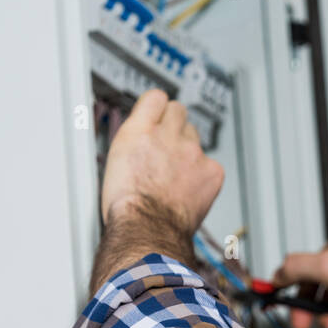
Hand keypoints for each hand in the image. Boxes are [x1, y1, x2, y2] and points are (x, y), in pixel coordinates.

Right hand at [101, 89, 223, 232]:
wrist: (147, 230)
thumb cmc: (126, 207)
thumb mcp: (115, 163)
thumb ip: (135, 142)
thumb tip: (141, 141)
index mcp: (138, 130)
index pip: (156, 98)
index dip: (157, 108)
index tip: (158, 115)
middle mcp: (167, 135)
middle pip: (178, 111)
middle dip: (173, 125)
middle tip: (168, 146)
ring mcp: (192, 152)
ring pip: (195, 137)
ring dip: (187, 149)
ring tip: (176, 173)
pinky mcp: (212, 170)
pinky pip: (211, 164)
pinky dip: (204, 175)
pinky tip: (190, 189)